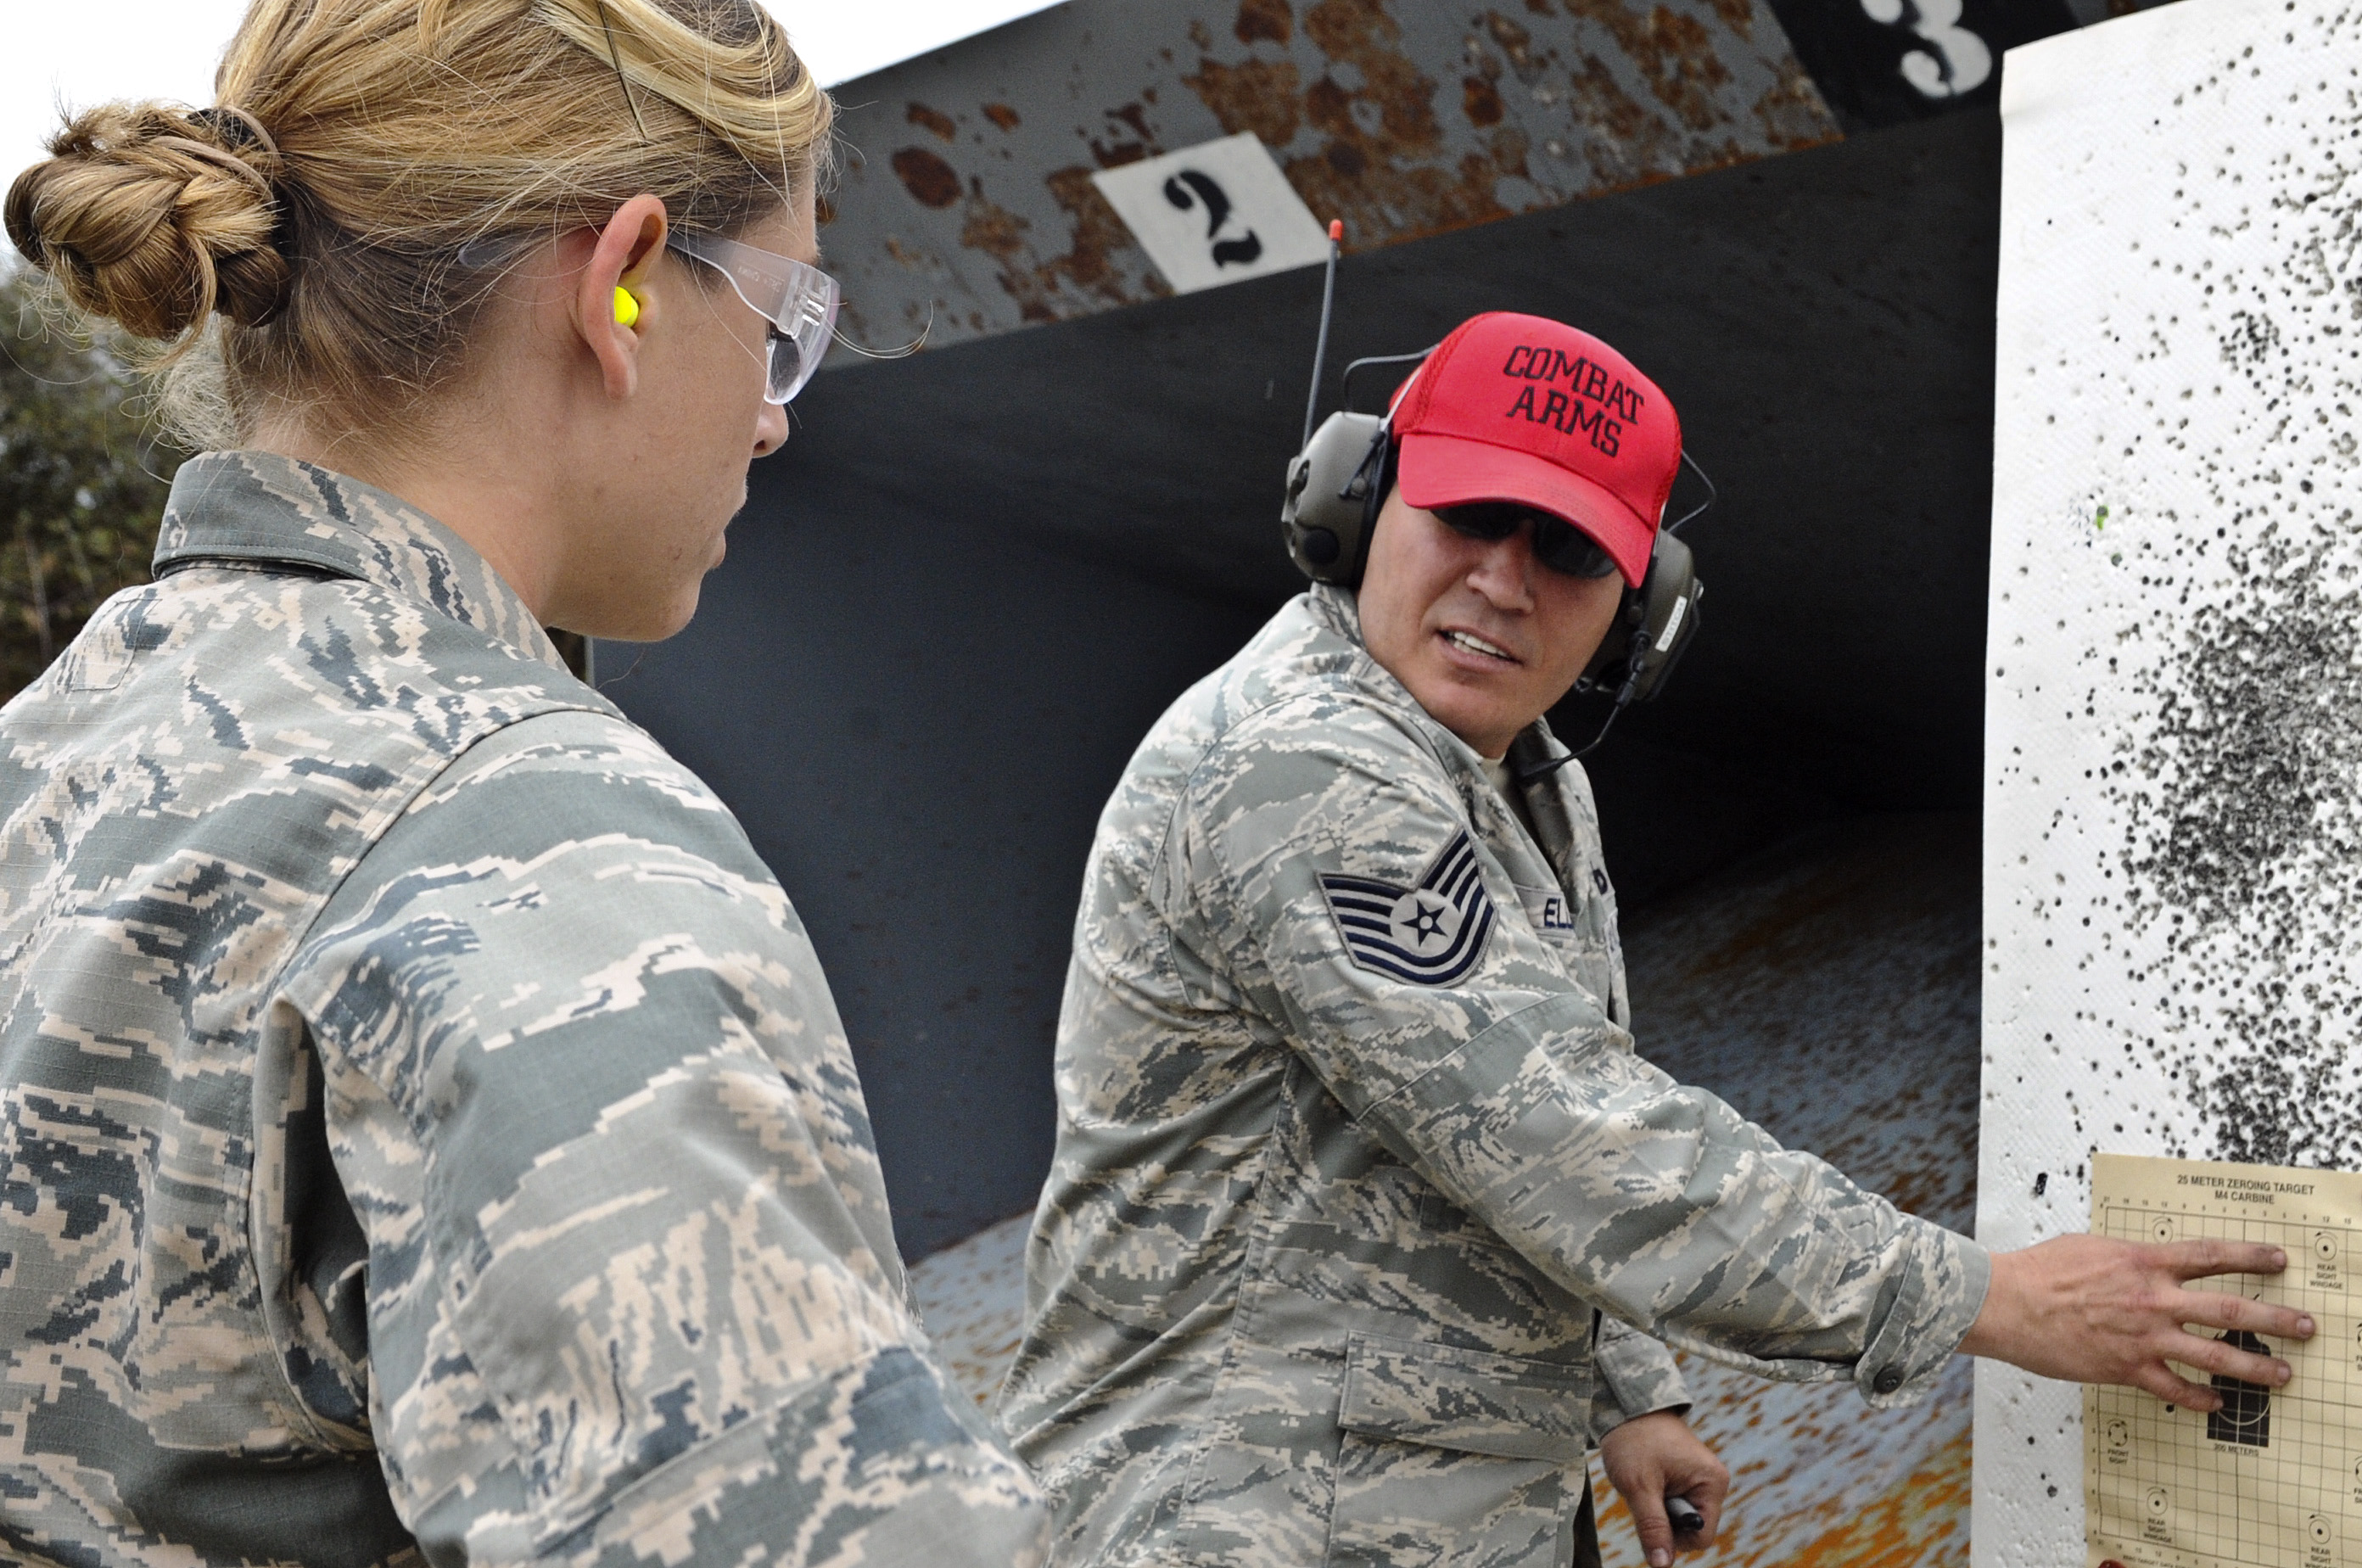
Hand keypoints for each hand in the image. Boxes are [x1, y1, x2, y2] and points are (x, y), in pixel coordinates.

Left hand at [1598, 1410, 1726, 1567]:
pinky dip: (1657, 1498)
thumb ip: (1652, 1526)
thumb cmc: (1634, 1440)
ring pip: (1679, 1517)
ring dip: (1658, 1509)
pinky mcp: (1687, 1477)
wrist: (1625, 1407)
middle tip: (1644, 1493)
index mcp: (1712, 1483)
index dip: (1674, 1538)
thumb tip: (1662, 1565)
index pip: (1701, 1536)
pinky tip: (1647, 1479)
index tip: (1650, 1518)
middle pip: (1691, 1528)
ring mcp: (1700, 1480)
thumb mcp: (1639, 1486)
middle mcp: (1712, 1482)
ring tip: (1644, 1482)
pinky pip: (1674, 1503)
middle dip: (1664, 1519)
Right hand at [1958, 1235, 2315, 1407]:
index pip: (2210, 1255)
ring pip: (2214, 1354)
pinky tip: (2215, 1403)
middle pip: (2229, 1309)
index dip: (2249, 1256)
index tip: (2278, 1260)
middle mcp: (2152, 1298)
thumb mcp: (2089, 1247)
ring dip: (2254, 1366)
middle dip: (2274, 1319)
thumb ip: (2125, 1257)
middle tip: (2304, 1326)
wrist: (2006, 1302)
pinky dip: (2199, 1398)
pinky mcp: (2126, 1367)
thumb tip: (2143, 1262)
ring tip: (2282, 1374)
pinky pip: (2174, 1387)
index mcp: (2143, 1261)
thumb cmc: (2039, 1271)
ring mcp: (2143, 1336)